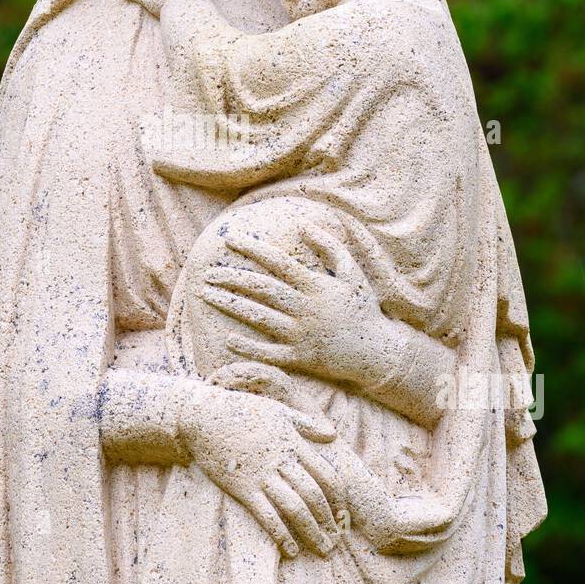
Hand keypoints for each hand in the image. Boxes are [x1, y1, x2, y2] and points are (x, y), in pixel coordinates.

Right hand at [179, 384, 343, 559]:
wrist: (204, 415)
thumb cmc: (242, 410)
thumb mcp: (279, 410)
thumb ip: (307, 424)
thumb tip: (333, 434)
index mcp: (294, 444)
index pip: (328, 475)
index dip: (340, 499)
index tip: (344, 514)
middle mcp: (282, 462)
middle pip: (315, 496)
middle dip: (330, 521)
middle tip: (337, 541)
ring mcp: (262, 476)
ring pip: (296, 508)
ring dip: (312, 532)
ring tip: (323, 549)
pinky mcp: (243, 487)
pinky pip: (266, 515)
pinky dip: (281, 534)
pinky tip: (291, 550)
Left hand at [199, 229, 391, 388]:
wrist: (378, 352)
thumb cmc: (363, 308)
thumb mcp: (352, 272)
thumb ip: (330, 246)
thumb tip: (304, 226)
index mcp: (316, 285)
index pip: (277, 262)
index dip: (252, 248)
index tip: (229, 238)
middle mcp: (305, 308)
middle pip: (261, 289)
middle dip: (231, 278)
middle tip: (207, 272)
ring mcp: (300, 334)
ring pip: (258, 317)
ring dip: (230, 304)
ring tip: (206, 294)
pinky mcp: (299, 357)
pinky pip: (268, 352)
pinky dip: (247, 347)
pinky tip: (227, 338)